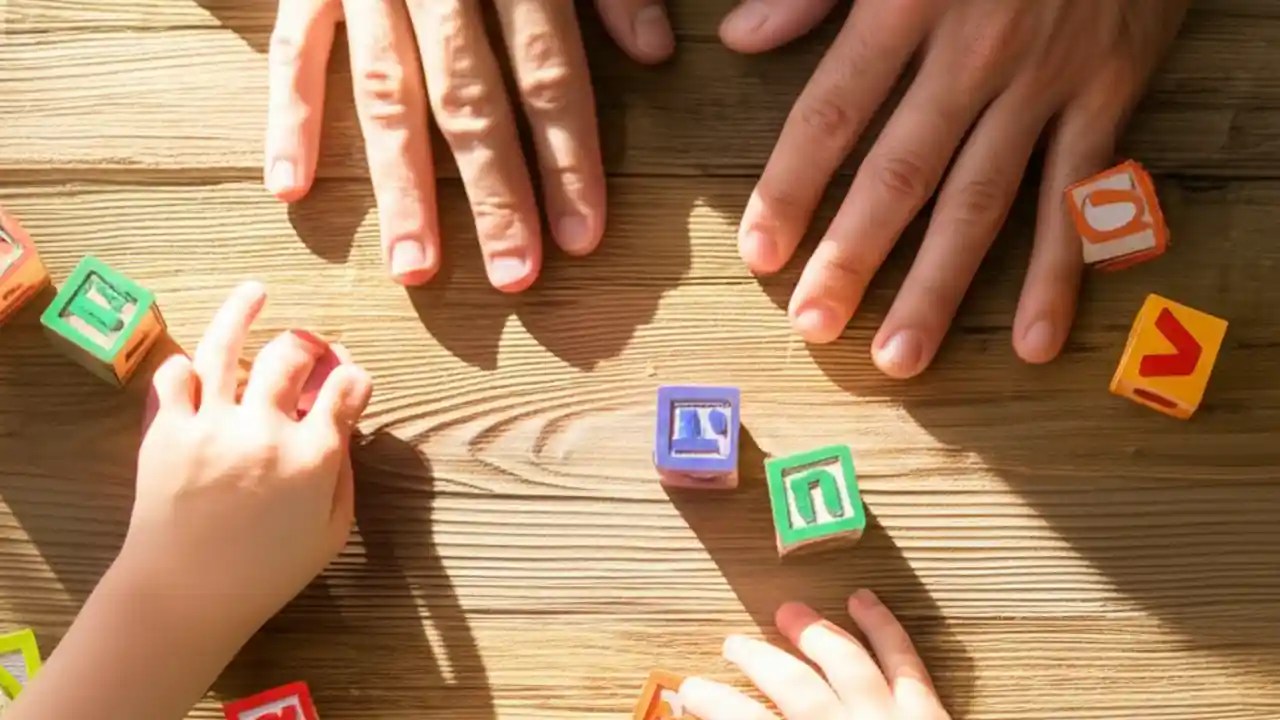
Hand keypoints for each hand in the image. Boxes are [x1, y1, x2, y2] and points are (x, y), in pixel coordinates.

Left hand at [124, 281, 372, 632]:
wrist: (184, 593)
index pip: (346, 389)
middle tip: (307, 347)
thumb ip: (343, 476)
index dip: (353, 376)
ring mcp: (212, 423)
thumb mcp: (330, 534)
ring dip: (244, 311)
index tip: (351, 377)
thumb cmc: (266, 573)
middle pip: (292, 355)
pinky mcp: (167, 428)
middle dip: (306, 343)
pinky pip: (176, 375)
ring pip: (229, 346)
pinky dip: (189, 364)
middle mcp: (266, 428)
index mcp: (313, 456)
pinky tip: (199, 362)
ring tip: (255, 291)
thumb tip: (343, 432)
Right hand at [265, 0, 674, 290]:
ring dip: (400, 186)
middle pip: (470, 99)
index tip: (584, 237)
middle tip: (515, 276)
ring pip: (385, 91)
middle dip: (496, 193)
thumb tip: (655, 52)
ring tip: (416, 268)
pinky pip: (290, 48)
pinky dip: (288, 116)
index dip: (569, 158)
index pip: (549, 74)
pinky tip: (290, 191)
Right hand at [679, 590, 948, 718]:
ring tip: (790, 613)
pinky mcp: (931, 717)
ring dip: (815, 633)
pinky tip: (865, 603)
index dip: (716, 703)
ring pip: (846, 663)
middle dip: (758, 660)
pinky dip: (884, 628)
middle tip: (734, 644)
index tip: (693, 689)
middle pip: (794, 685)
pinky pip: (905, 662)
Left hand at [723, 0, 1188, 376]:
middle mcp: (976, 52)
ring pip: (984, 200)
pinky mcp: (1109, 94)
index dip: (790, 187)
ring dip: (940, 286)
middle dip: (853, 256)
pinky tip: (1035, 339)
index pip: (832, 112)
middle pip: (902, 173)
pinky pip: (1081, 196)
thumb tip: (742, 38)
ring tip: (900, 357)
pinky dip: (1061, 271)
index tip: (760, 253)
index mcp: (908, 3)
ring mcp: (1047, 80)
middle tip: (815, 326)